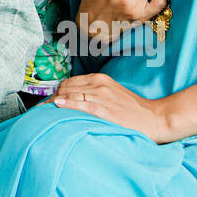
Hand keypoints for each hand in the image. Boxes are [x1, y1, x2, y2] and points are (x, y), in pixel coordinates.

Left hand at [53, 73, 172, 142]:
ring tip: (44, 110)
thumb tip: (73, 97)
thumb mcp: (112, 93)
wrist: (153, 118)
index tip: (48, 101)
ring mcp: (100, 96)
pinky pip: (79, 104)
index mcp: (100, 78)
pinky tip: (57, 105)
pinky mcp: (103, 109)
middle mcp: (98, 84)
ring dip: (55, 102)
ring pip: (69, 94)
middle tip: (43, 107)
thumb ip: (94, 92)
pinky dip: (66, 104)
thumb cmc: (132, 109)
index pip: (69, 82)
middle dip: (52, 96)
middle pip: (66, 87)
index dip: (57, 91)